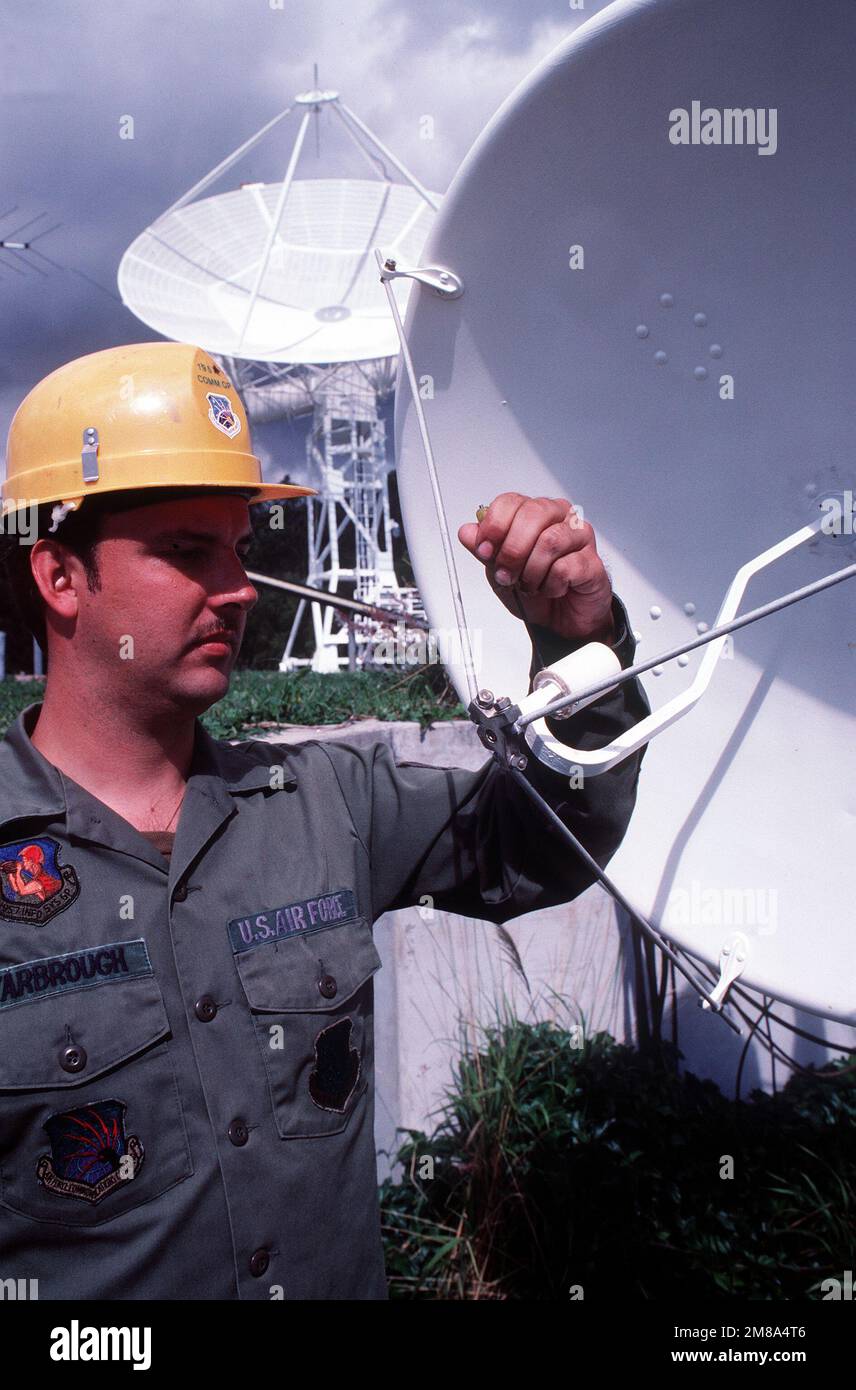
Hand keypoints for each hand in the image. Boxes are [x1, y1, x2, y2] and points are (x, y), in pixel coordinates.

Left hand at [457, 493, 614, 643]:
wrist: (561, 620)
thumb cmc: (535, 589)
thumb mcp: (499, 570)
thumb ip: (485, 550)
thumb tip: (467, 532)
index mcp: (534, 512)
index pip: (511, 502)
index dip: (493, 527)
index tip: (484, 550)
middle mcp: (558, 517)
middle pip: (531, 516)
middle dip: (511, 551)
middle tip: (506, 574)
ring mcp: (579, 537)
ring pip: (549, 542)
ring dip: (531, 571)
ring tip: (530, 585)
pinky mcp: (592, 561)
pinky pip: (565, 567)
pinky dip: (550, 585)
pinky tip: (551, 589)